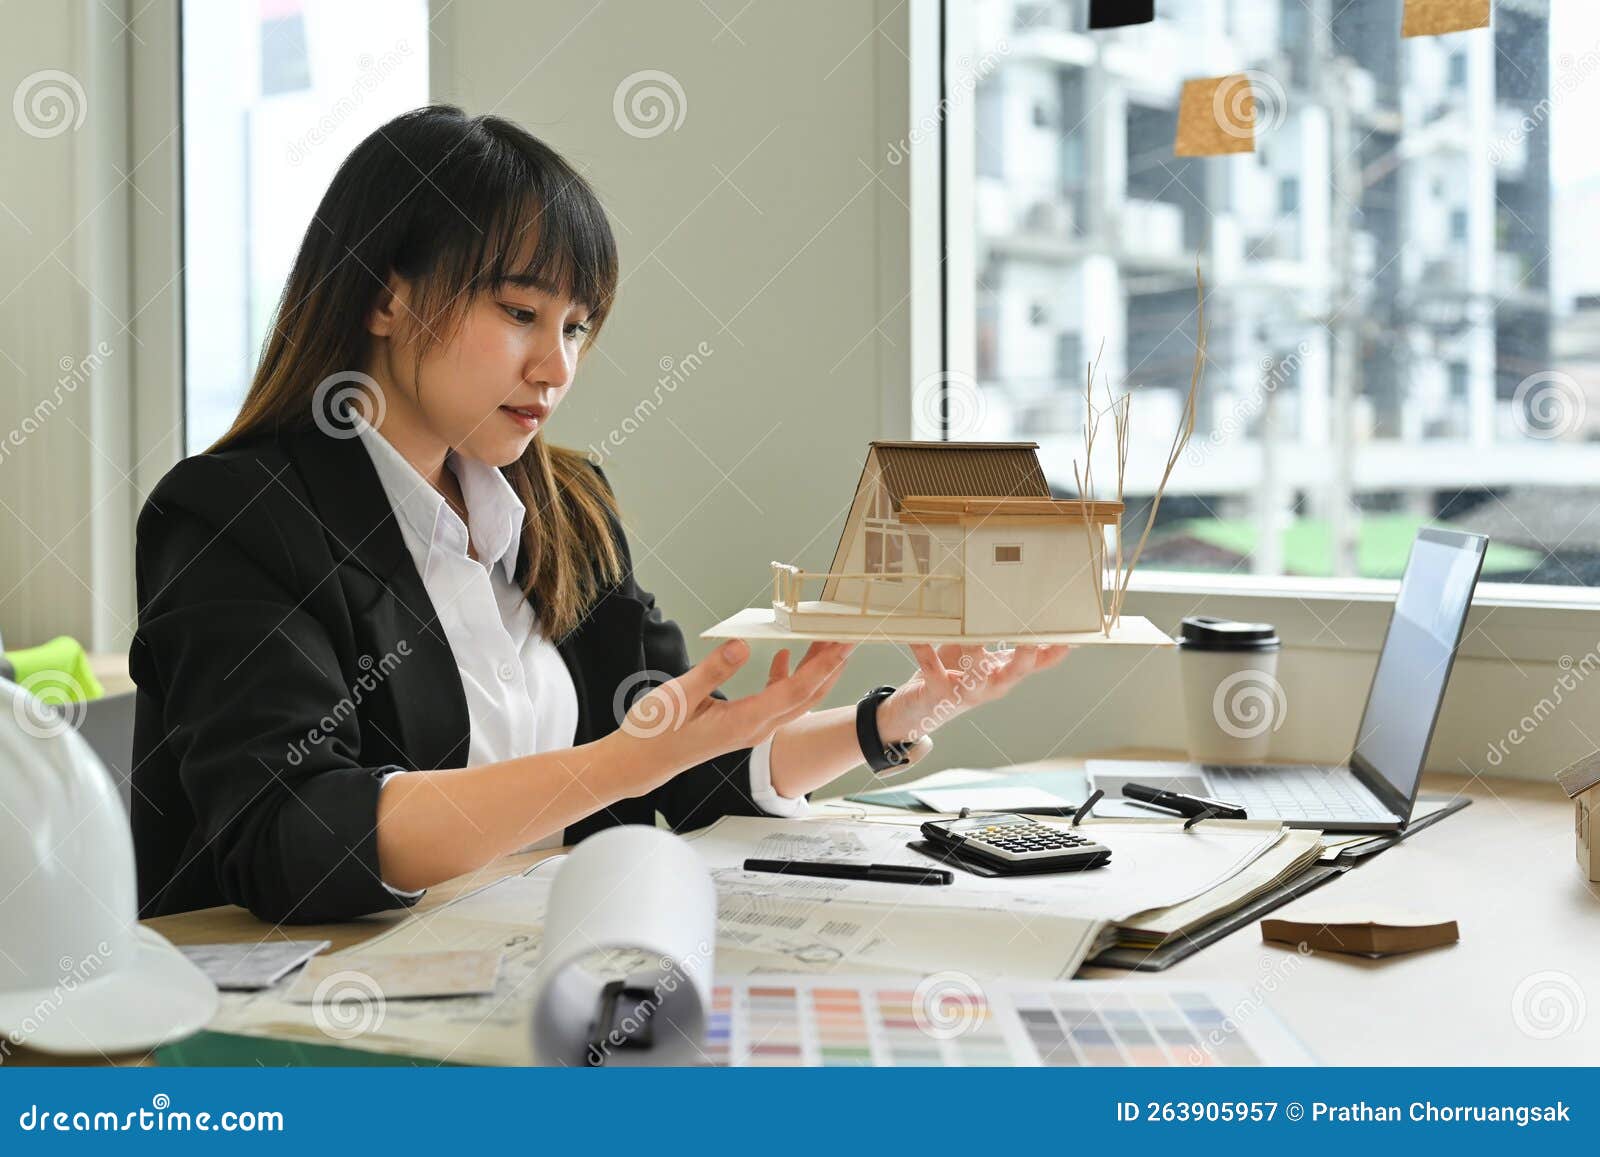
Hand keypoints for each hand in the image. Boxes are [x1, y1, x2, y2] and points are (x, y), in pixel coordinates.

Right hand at [607, 638, 854, 789]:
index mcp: (744, 721)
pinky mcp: (744, 724)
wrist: (641, 761)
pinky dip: (788, 677)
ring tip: (827, 641)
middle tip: (848, 635)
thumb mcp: (679, 694)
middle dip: (831, 666)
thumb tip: (743, 644)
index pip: (796, 691)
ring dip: (815, 671)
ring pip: (796, 699)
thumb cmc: (655, 730)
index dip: (822, 666)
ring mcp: (752, 729)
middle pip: (807, 696)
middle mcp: (756, 728)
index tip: (841, 643)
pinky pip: (777, 700)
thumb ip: (713, 669)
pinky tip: (784, 656)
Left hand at [875, 643, 1071, 743]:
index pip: (1039, 662)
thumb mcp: (976, 653)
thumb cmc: (952, 674)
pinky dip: (925, 653)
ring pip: (979, 678)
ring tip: (976, 637)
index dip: (1055, 651)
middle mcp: (992, 685)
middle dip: (1027, 656)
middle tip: (1034, 636)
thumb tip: (1001, 601)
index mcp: (1004, 672)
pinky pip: (933, 670)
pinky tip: (917, 638)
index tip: (1072, 634)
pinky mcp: (939, 694)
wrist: (919, 712)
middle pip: (1017, 672)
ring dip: (978, 656)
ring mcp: (967, 693)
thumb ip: (988, 634)